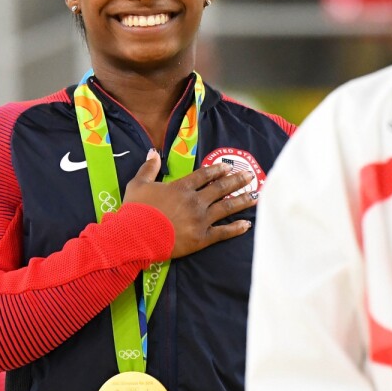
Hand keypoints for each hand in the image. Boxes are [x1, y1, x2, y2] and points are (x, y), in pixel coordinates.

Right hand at [123, 149, 255, 258]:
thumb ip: (148, 168)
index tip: (228, 166)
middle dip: (237, 180)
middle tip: (250, 176)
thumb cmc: (135, 210)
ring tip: (256, 195)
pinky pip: (223, 232)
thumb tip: (153, 152)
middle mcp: (195, 201)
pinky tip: (247, 224)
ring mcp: (201, 220)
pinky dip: (236, 228)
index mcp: (181, 187)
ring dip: (243, 200)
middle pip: (221, 188)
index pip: (204, 175)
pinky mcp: (202, 238)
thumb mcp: (138, 184)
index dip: (217, 170)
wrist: (135, 236)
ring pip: (227, 207)